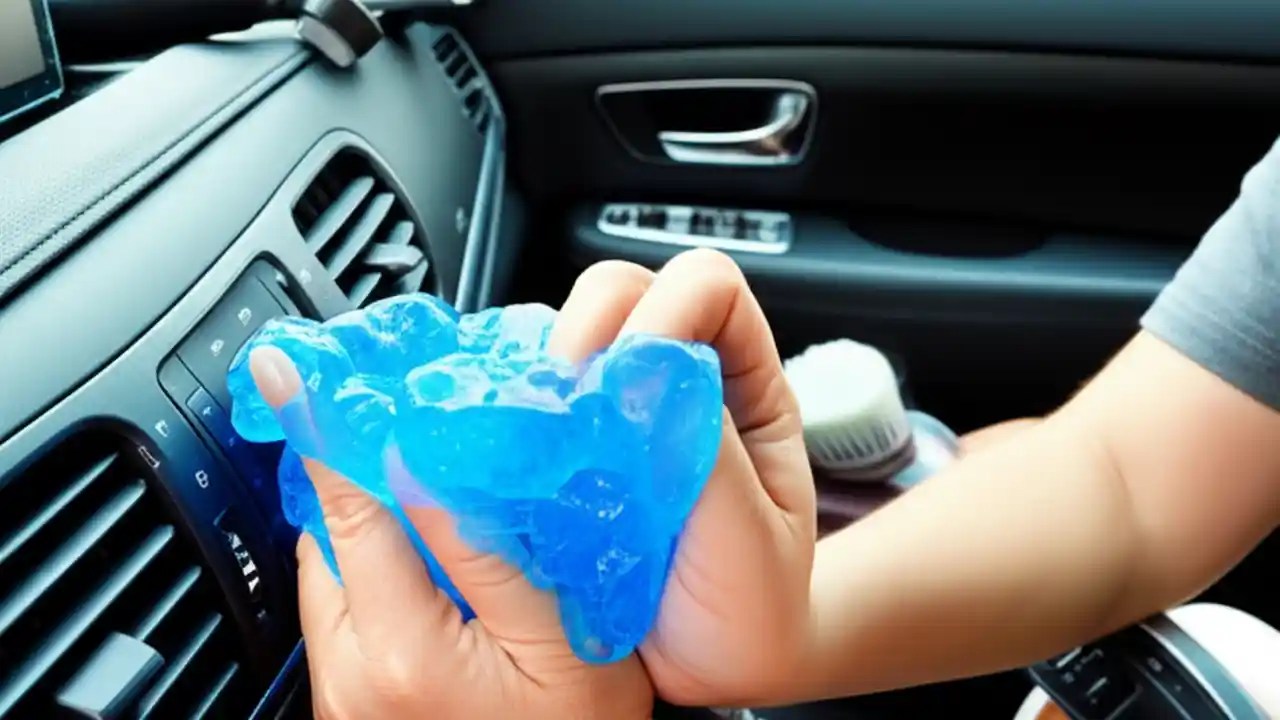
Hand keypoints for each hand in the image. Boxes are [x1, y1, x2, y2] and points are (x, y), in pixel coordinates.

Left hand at [249, 348, 651, 719]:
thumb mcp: (559, 640)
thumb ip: (488, 552)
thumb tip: (428, 461)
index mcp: (401, 653)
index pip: (350, 514)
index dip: (327, 432)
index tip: (291, 370)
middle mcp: (350, 678)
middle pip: (333, 542)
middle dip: (369, 485)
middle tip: (418, 442)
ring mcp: (342, 698)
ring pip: (336, 577)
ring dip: (373, 534)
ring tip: (438, 513)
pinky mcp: (347, 706)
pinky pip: (345, 619)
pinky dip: (376, 580)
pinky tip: (435, 578)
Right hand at [549, 250, 817, 706]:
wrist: (716, 670)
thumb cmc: (751, 606)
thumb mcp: (750, 537)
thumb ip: (708, 451)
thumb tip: (648, 369)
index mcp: (743, 386)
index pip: (707, 288)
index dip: (662, 308)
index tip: (623, 371)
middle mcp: (678, 380)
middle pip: (624, 291)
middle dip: (584, 328)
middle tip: (562, 402)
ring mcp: (615, 411)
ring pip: (566, 336)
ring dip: (543, 374)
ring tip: (537, 439)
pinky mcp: (563, 447)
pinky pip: (528, 398)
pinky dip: (510, 414)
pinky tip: (510, 457)